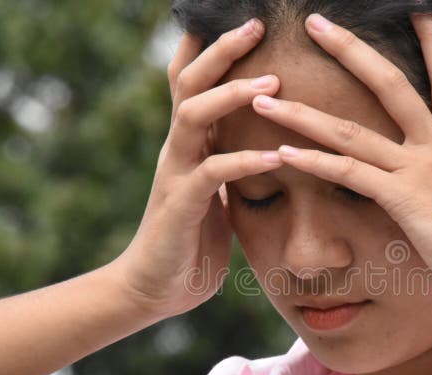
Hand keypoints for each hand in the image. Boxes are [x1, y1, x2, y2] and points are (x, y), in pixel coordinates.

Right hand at [109, 19, 284, 318]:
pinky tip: (277, 157)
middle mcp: (178, 149)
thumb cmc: (191, 241)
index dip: (211, 48)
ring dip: (232, 95)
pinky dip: (245, 162)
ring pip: (193, 116)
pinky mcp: (180, 206)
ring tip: (272, 83)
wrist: (155, 289)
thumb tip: (264, 146)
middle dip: (221, 50)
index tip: (244, 20)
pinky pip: (212, 174)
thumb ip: (230, 164)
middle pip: (189, 82)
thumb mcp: (216, 194)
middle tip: (256, 24)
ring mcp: (174, 174)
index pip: (192, 82)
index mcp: (189, 143)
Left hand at [250, 12, 431, 295]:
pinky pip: (348, 174)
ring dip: (303, 114)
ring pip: (351, 131)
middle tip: (315, 22)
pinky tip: (281, 154)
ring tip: (263, 99)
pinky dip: (313, 163)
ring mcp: (417, 168)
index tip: (420, 12)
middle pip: (390, 84)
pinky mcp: (401, 197)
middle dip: (350, 49)